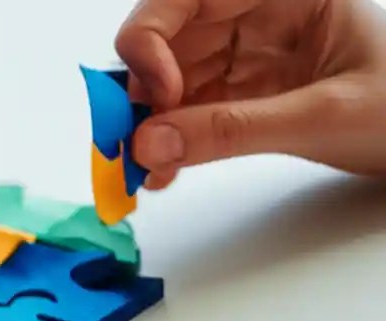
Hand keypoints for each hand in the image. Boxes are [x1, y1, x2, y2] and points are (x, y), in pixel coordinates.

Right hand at [115, 0, 385, 188]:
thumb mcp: (324, 115)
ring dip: (147, 127)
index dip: (151, 41)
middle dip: (140, 92)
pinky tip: (163, 172)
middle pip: (164, 40)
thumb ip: (234, 130)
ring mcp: (243, 56)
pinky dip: (167, 144)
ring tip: (145, 171)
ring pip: (166, 82)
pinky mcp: (239, 96)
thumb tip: (151, 145)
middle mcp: (251, 14)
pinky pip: (185, 114)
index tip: (157, 98)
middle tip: (128, 144)